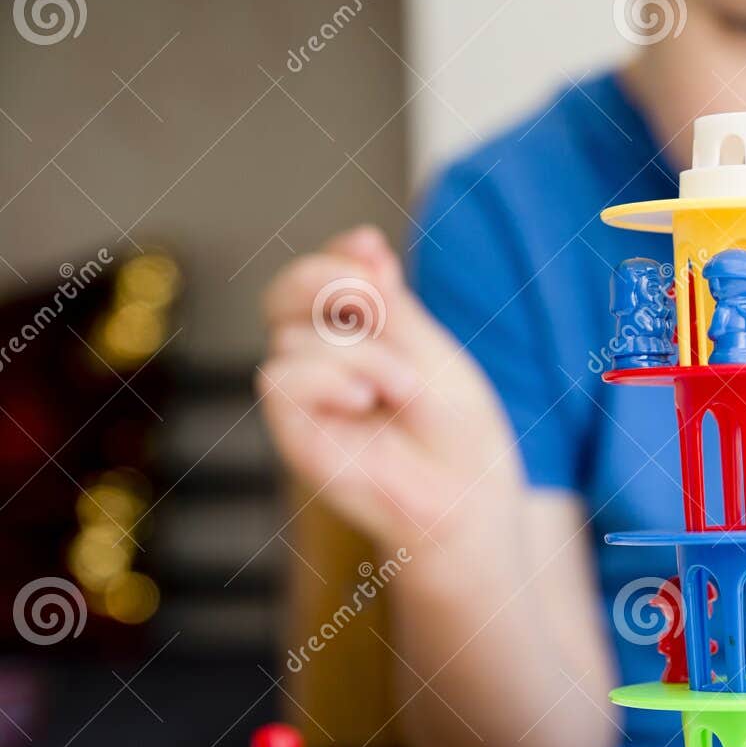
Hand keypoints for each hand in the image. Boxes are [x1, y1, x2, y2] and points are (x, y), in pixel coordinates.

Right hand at [257, 226, 523, 551]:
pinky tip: (364, 400)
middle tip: (375, 295)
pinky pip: (278, 379)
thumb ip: (392, 305)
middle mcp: (327, 361)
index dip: (340, 253)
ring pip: (290, 335)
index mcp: (364, 336)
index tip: (371, 249)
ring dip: (360, 353)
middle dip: (326, 277)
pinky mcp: (295, 433)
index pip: (329, 274)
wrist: (466, 500)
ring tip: (405, 389)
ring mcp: (309, 397)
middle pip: (287, 291)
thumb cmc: (459, 432)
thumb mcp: (431, 352)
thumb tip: (365, 247)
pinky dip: (324, 378)